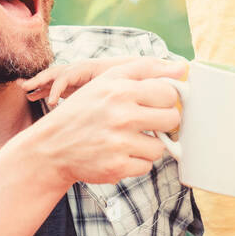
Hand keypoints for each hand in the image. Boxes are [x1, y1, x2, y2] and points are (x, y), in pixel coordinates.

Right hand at [24, 56, 186, 185]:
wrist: (52, 147)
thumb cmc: (84, 111)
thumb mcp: (107, 81)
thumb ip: (143, 70)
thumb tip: (182, 68)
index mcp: (121, 90)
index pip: (168, 93)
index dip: (164, 100)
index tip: (153, 105)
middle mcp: (122, 116)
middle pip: (171, 119)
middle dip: (162, 123)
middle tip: (145, 124)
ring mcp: (120, 144)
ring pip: (160, 147)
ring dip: (147, 146)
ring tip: (126, 141)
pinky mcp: (117, 167)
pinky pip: (146, 166)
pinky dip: (135, 163)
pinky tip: (118, 155)